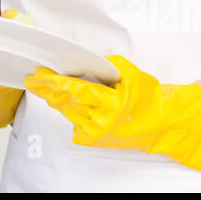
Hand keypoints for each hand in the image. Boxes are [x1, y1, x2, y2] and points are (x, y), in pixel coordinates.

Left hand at [23, 55, 200, 173]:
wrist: (166, 125)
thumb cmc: (152, 100)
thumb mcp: (134, 76)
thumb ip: (111, 65)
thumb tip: (92, 60)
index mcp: (112, 104)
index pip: (78, 91)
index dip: (57, 83)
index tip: (42, 74)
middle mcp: (103, 121)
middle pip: (67, 103)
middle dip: (48, 90)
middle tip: (34, 79)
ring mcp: (99, 133)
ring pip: (69, 113)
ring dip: (55, 100)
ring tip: (42, 87)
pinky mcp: (97, 140)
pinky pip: (77, 124)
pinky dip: (70, 112)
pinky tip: (61, 102)